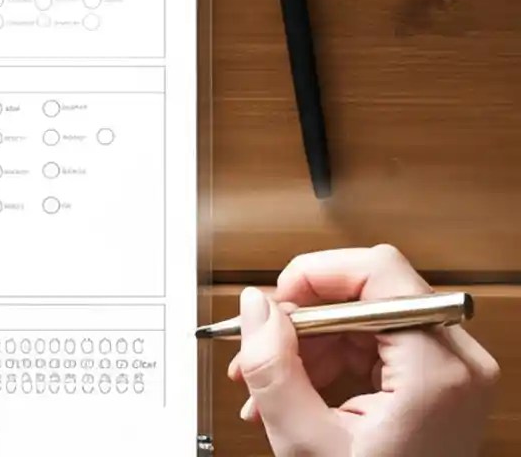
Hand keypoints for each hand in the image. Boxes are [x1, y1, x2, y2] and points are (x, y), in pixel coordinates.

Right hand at [229, 245, 498, 455]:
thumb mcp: (306, 440)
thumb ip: (273, 365)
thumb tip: (257, 306)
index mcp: (436, 370)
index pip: (378, 273)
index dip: (316, 276)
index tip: (276, 300)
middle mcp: (455, 361)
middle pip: (367, 296)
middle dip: (301, 322)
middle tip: (257, 347)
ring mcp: (450, 372)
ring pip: (364, 320)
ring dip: (307, 346)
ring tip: (267, 386)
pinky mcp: (436, 383)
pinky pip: (374, 346)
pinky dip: (329, 364)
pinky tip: (294, 393)